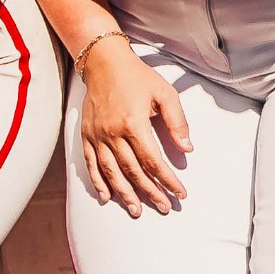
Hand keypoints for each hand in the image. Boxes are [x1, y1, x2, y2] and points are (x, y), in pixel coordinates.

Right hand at [72, 33, 192, 214]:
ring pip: (111, 172)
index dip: (168, 180)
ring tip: (136, 210)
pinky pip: (91, 164)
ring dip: (125, 194)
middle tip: (164, 207)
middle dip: (150, 192)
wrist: (104, 63)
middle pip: (133, 171)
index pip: (153, 161)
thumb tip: (187, 149)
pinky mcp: (87, 135)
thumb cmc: (138, 77)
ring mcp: (97, 135)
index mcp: (133, 123)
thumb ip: (178, 123)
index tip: (180, 193)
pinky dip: (98, 182)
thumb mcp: (165, 94)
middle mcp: (112, 133)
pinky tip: (107, 197)